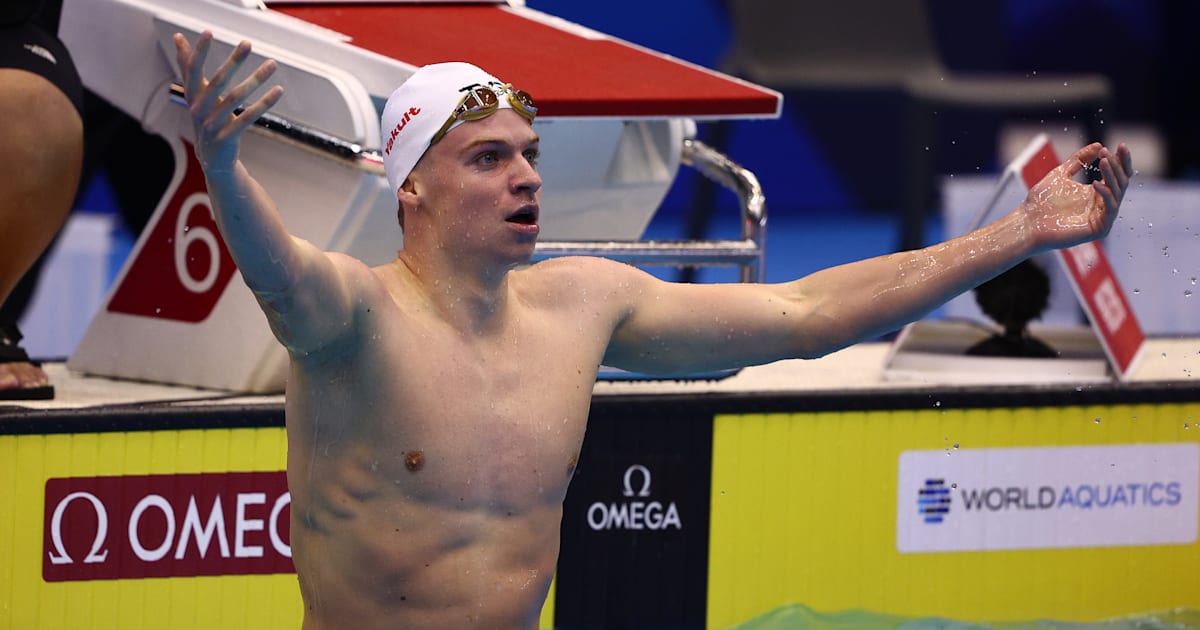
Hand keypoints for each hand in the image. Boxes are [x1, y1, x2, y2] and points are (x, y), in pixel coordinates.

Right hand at [173, 31, 282, 172]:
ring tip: (273, 63)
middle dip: (233, 60)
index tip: (208, 32)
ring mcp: (213, 124)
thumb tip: (177, 37)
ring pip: (236, 97)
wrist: (213, 158)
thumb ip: (188, 66)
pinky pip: (248, 117)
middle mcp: (199, 109)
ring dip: (256, 79)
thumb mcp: (196, 94)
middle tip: (247, 43)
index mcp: (192, 95)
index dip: (198, 51)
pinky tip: (278, 90)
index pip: (192, 69)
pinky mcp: (228, 137)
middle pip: (217, 81)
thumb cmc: (207, 118)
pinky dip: (264, 102)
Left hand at [1021, 142, 1132, 253]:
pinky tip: (1096, 183)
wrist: (1028, 222)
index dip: (1121, 160)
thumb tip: (1098, 145)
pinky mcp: (1099, 229)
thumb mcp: (1062, 174)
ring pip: (1117, 193)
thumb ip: (1079, 160)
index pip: (1116, 175)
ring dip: (1111, 176)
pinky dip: (1106, 195)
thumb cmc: (1041, 201)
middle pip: (1120, 182)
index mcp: (1096, 193)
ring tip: (1104, 161)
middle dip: (1116, 166)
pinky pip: (1110, 210)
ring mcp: (1102, 218)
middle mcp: (1102, 205)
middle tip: (1108, 152)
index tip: (1120, 145)